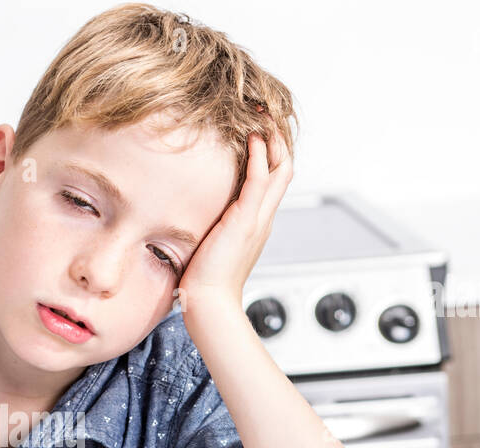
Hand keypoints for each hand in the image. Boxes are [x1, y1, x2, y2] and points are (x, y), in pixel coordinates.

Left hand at [176, 118, 293, 313]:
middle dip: (278, 137)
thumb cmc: (204, 280)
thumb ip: (210, 225)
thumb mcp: (210, 243)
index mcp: (255, 223)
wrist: (208, 303)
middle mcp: (262, 218)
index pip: (273, 178)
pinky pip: (260, 181)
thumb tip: (195, 213)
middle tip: (265, 111)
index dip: (271, 151)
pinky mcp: (246, 221)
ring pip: (279, 169)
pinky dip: (259, 156)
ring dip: (272, 138)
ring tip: (262, 114)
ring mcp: (257, 219)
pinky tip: (252, 138)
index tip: (259, 128)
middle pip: (284, 167)